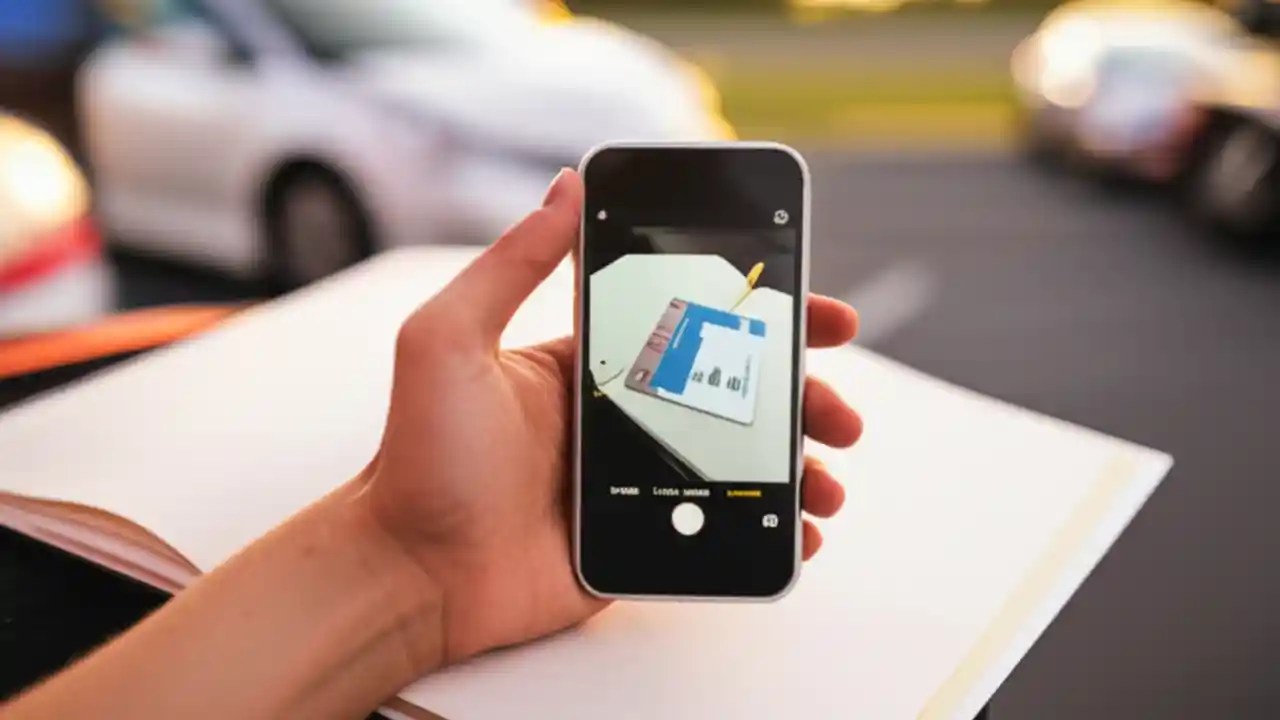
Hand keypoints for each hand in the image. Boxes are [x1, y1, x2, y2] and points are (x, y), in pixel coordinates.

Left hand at [360, 169, 861, 666]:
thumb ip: (510, 265)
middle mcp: (621, 416)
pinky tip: (800, 530)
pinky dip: (769, 528)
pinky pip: (720, 528)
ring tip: (829, 480)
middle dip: (802, 396)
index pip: (693, 324)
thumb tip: (567, 186)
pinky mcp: (641, 539)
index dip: (761, 315)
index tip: (819, 311)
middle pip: (735, 395)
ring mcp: (636, 481)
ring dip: (797, 466)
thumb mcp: (450, 340)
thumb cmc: (419, 457)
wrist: (410, 572)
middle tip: (840, 412)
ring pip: (740, 462)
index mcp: (590, 364)